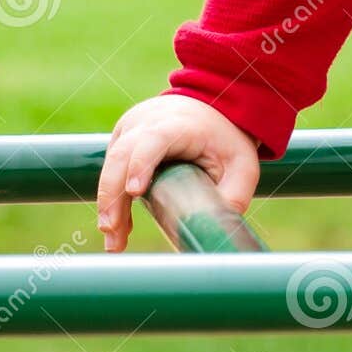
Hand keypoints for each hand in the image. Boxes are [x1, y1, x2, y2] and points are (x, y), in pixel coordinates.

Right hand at [96, 95, 260, 252]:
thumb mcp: (243, 164)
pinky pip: (111, 170)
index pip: (155, 139)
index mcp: (181, 124)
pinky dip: (112, 199)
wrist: (211, 110)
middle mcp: (149, 122)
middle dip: (113, 194)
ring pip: (111, 165)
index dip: (141, 164)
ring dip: (108, 204)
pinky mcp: (121, 141)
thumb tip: (215, 230)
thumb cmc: (225, 140)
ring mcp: (131, 129)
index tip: (135, 192)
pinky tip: (118, 226)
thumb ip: (234, 194)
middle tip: (113, 230)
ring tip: (115, 241)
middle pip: (122, 155)